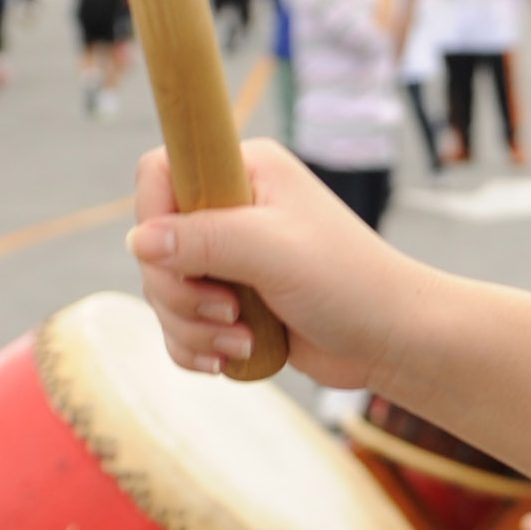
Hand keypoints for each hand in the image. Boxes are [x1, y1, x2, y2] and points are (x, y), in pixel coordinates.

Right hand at [127, 137, 432, 388]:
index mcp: (243, 171)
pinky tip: (230, 358)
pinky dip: (197, 348)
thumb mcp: (272, 250)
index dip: (154, 218)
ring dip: (193, 328)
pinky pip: (180, 327)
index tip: (178, 258)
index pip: (159, 173)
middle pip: (153, 244)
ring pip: (163, 293)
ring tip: (241, 340)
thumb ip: (202, 240)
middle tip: (228, 311)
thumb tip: (137, 241)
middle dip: (179, 292)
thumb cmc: (349, 282)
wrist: (393, 340)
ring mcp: (229, 259)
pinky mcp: (230, 305)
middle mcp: (230, 209)